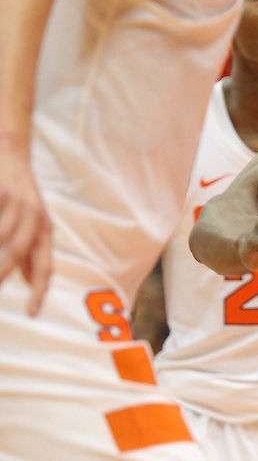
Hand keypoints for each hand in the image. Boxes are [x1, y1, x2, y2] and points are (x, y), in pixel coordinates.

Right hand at [0, 154, 52, 315]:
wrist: (11, 151)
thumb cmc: (20, 197)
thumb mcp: (34, 223)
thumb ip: (33, 253)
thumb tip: (34, 283)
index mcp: (44, 230)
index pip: (45, 266)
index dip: (40, 291)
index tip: (32, 314)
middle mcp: (34, 217)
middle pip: (18, 251)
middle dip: (1, 273)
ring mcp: (15, 202)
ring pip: (1, 236)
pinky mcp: (1, 190)